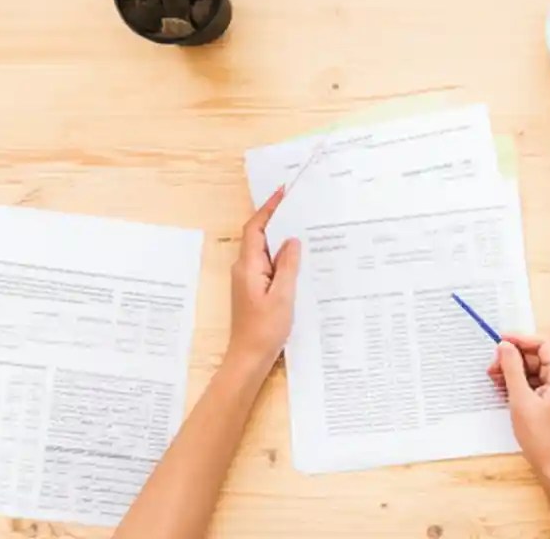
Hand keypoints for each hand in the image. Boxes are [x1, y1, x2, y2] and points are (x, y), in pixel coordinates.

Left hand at [226, 186, 300, 368]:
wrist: (249, 357)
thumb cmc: (265, 328)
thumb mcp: (283, 295)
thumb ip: (288, 265)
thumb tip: (292, 240)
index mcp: (248, 266)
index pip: (255, 228)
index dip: (268, 209)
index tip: (283, 192)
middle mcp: (245, 269)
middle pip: (259, 236)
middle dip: (277, 219)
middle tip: (299, 206)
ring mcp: (248, 279)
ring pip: (265, 251)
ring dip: (281, 239)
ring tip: (304, 228)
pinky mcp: (254, 289)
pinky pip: (268, 265)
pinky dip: (282, 257)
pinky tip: (298, 260)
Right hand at [487, 334, 549, 475]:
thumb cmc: (541, 436)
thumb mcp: (521, 400)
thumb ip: (512, 369)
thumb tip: (504, 346)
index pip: (544, 344)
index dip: (521, 340)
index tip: (499, 341)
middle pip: (537, 356)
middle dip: (513, 358)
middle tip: (492, 366)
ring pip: (533, 369)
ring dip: (513, 371)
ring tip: (493, 378)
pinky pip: (534, 383)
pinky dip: (518, 383)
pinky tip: (502, 388)